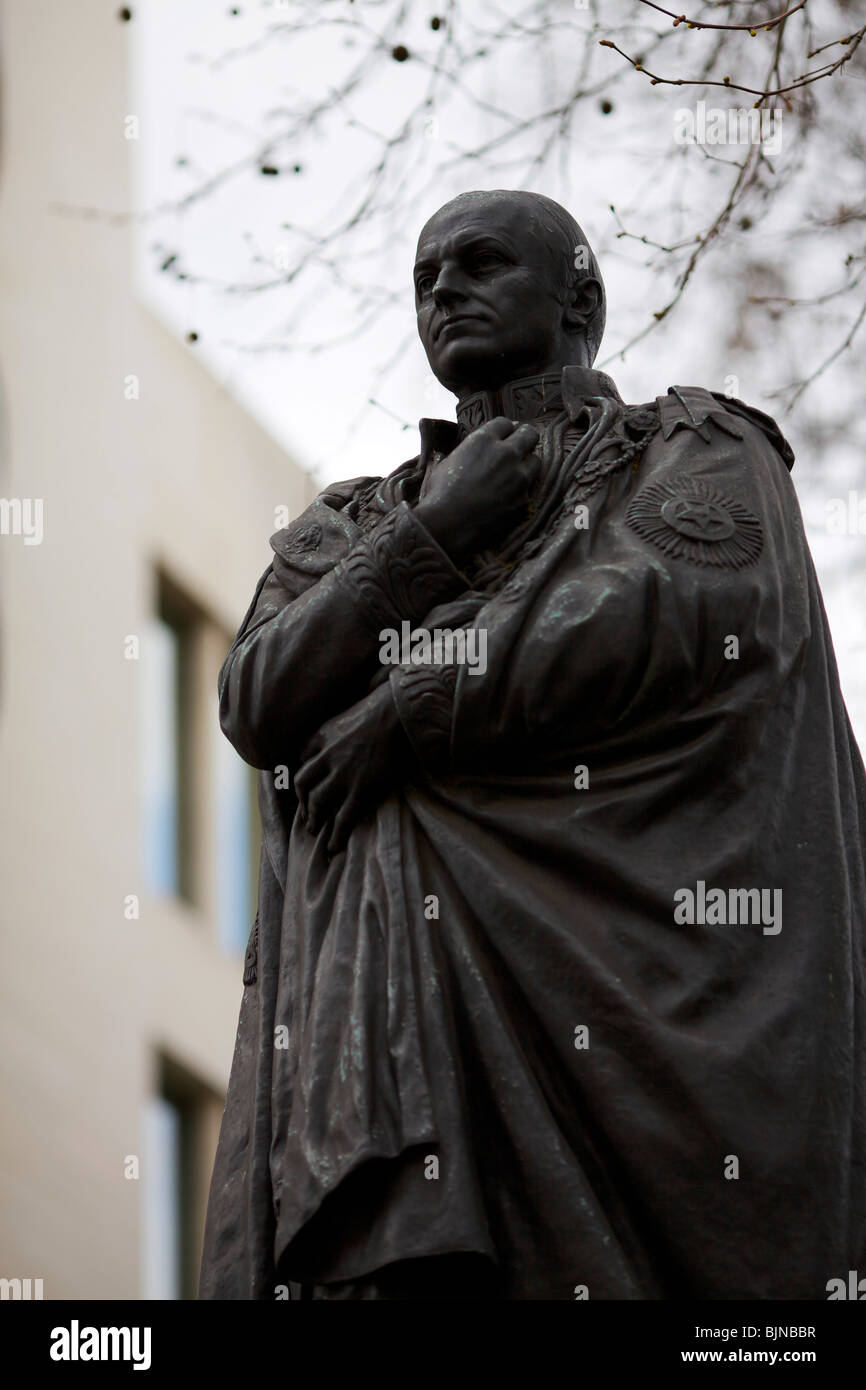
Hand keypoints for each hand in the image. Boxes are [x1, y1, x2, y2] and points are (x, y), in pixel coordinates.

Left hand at [294, 681, 410, 853]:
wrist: (402, 713)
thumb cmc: (386, 707)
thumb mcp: (353, 709)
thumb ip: (344, 723)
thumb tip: (350, 728)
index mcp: (322, 735)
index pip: (303, 757)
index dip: (305, 772)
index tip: (308, 783)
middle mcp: (327, 757)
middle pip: (303, 784)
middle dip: (303, 801)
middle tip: (307, 813)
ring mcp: (342, 776)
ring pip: (318, 803)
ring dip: (314, 819)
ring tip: (315, 830)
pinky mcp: (361, 791)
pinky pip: (342, 819)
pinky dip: (335, 835)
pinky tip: (333, 847)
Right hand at [414, 415, 539, 564]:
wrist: (448, 525)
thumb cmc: (440, 494)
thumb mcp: (449, 461)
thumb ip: (469, 450)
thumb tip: (476, 448)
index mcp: (483, 440)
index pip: (505, 423)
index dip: (504, 430)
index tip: (503, 436)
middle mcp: (506, 454)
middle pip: (529, 434)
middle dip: (524, 438)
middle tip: (519, 447)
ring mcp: (518, 477)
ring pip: (535, 461)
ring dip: (527, 465)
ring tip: (514, 474)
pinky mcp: (524, 499)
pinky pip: (529, 488)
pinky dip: (522, 490)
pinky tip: (508, 496)